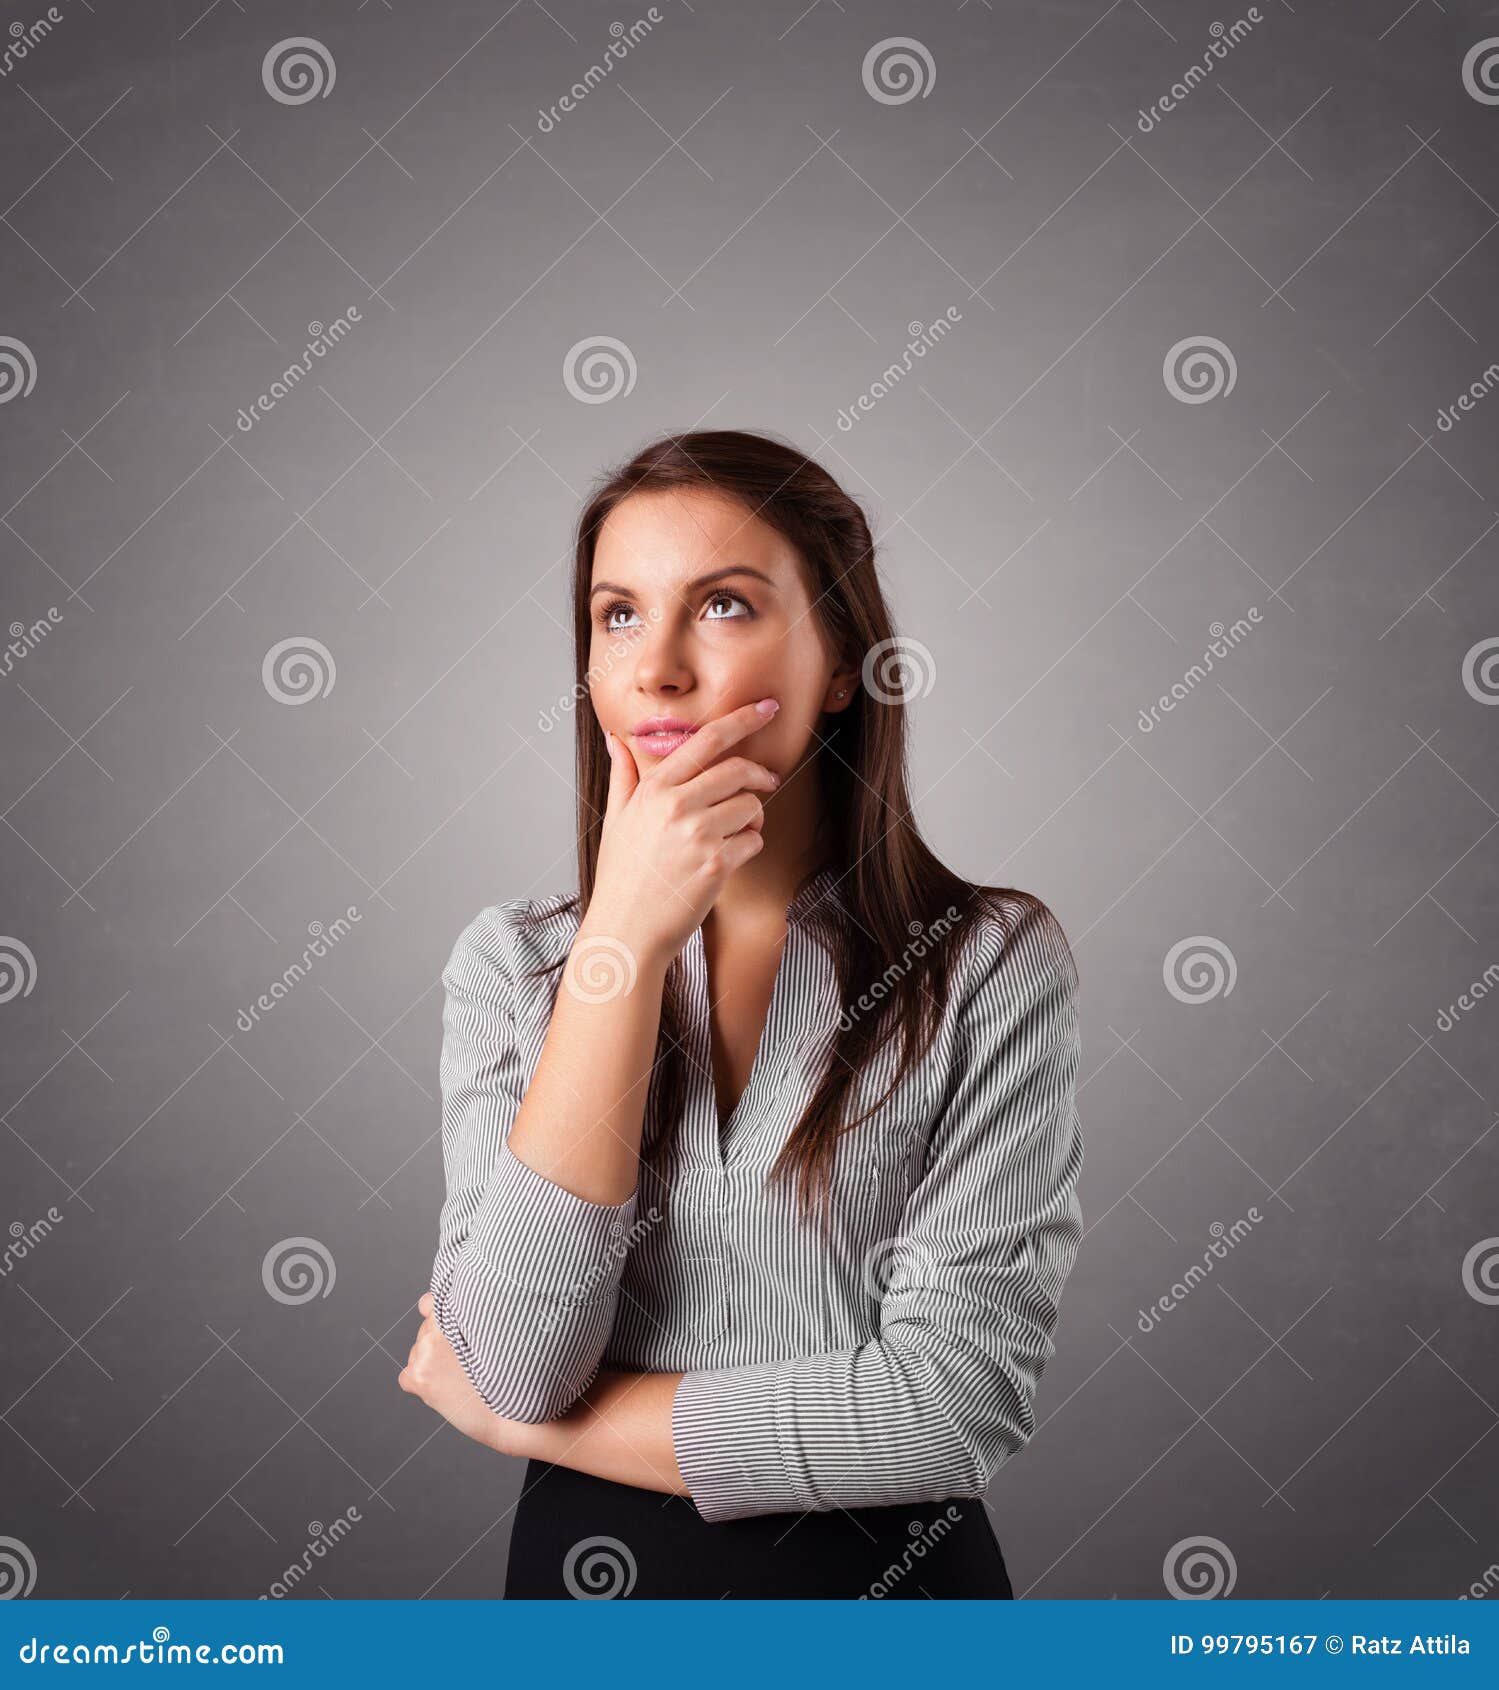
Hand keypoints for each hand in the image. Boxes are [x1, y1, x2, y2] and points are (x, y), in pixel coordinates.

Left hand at [398, 1290, 534, 1456]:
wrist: (516, 1412)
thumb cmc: (512, 1371)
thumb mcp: (495, 1329)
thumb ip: (462, 1315)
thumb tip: (424, 1305)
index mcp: (457, 1311)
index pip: (430, 1303)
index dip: (443, 1315)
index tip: (455, 1327)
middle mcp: (437, 1327)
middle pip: (426, 1331)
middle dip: (441, 1343)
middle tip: (467, 1361)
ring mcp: (425, 1352)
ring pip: (418, 1353)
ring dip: (433, 1362)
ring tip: (462, 1377)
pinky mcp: (418, 1376)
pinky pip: (407, 1378)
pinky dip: (420, 1383)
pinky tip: (445, 1388)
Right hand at [587, 698, 782, 966]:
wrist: (627, 930)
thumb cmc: (622, 877)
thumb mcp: (616, 820)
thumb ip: (624, 776)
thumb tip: (616, 740)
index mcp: (655, 789)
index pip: (707, 740)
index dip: (743, 718)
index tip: (767, 708)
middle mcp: (676, 806)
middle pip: (738, 770)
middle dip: (761, 775)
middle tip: (768, 782)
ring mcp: (697, 835)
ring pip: (752, 807)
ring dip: (753, 819)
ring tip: (733, 835)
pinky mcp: (716, 864)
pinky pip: (754, 841)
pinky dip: (749, 847)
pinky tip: (727, 860)